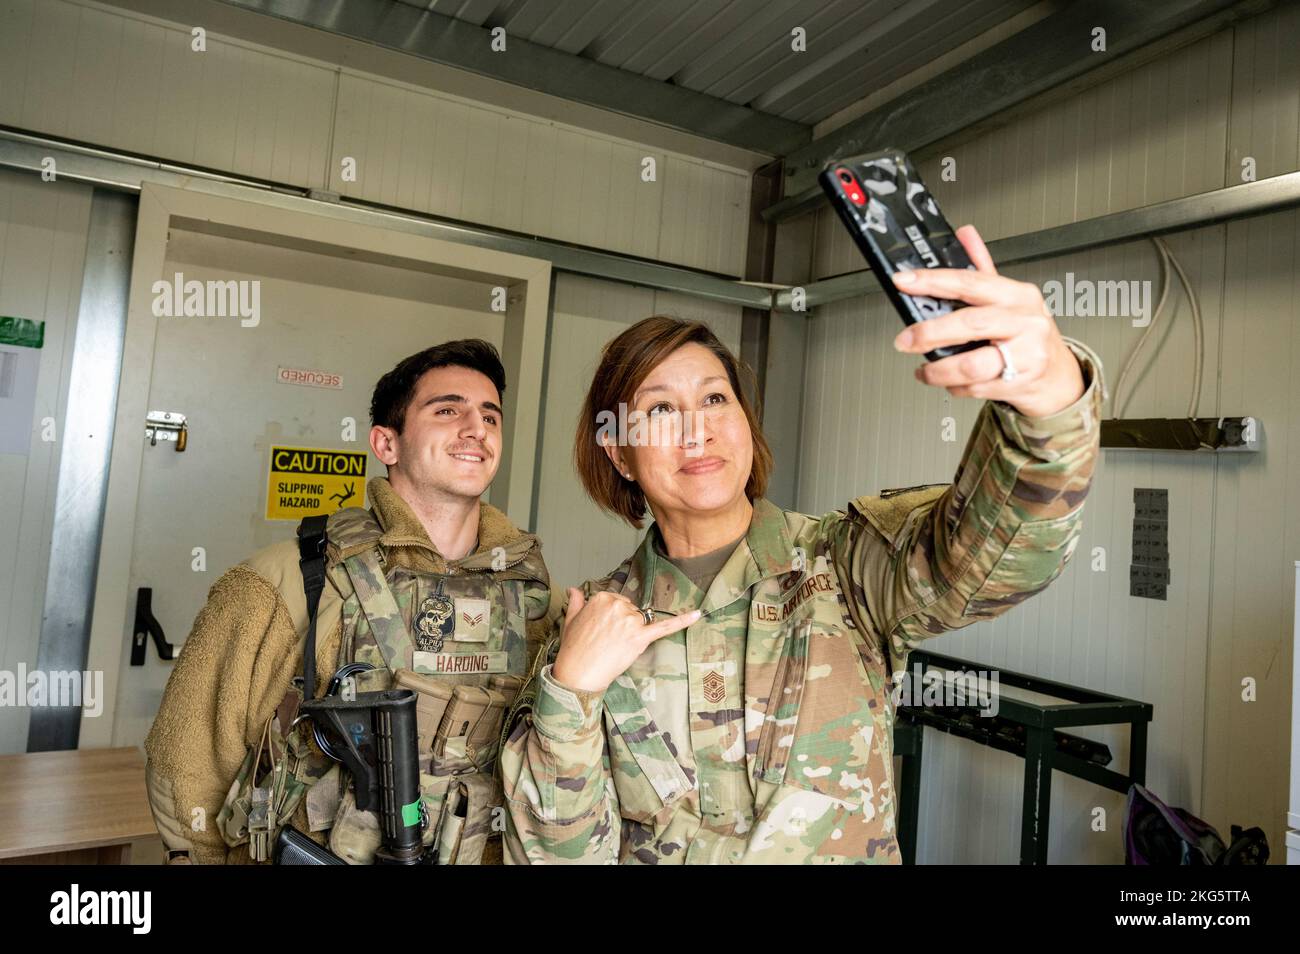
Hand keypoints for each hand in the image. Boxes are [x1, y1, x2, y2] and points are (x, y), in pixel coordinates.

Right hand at [551, 587, 699, 692]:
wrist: (578, 673)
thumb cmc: (573, 649)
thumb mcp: (571, 620)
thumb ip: (576, 602)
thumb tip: (573, 589)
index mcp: (602, 598)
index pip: (618, 603)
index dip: (613, 619)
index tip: (603, 630)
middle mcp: (618, 605)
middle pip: (632, 612)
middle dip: (624, 626)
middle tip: (607, 642)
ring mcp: (630, 621)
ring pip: (641, 623)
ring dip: (633, 634)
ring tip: (614, 647)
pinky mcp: (640, 638)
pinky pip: (664, 627)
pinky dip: (683, 621)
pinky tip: (698, 614)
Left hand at [891, 224, 1083, 418]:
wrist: (1058, 375)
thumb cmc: (1027, 334)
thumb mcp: (1009, 298)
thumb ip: (983, 269)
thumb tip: (964, 235)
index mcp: (1017, 295)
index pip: (970, 282)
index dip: (932, 281)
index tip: (904, 282)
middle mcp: (1024, 321)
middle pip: (969, 324)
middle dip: (929, 333)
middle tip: (904, 340)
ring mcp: (1026, 353)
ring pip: (970, 364)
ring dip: (938, 370)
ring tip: (924, 370)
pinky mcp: (1021, 382)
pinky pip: (975, 387)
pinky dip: (954, 386)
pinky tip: (949, 381)